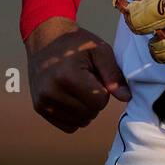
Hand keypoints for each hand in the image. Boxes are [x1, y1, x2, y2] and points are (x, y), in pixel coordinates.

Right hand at [24, 17, 131, 132]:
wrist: (45, 39)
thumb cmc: (76, 44)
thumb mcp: (100, 51)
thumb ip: (113, 75)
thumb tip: (126, 97)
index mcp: (67, 76)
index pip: (99, 101)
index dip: (104, 90)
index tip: (96, 76)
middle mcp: (51, 92)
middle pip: (90, 113)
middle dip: (95, 100)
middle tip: (88, 80)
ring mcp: (43, 102)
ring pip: (80, 121)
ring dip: (86, 108)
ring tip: (79, 87)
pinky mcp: (39, 108)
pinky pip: (68, 126)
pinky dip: (76, 116)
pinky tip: (72, 97)